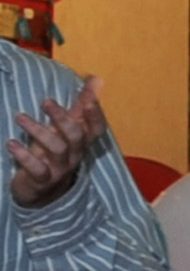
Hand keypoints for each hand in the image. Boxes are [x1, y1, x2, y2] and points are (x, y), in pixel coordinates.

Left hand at [8, 84, 108, 208]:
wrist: (42, 191)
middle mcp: (74, 155)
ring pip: (57, 149)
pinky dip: (24, 156)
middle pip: (76, 136)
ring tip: (20, 117)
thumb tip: (96, 79)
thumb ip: (81, 105)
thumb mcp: (67, 129)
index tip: (90, 98)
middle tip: (46, 101)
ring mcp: (60, 168)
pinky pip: (37, 168)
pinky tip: (12, 143)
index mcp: (82, 142)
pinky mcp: (42, 180)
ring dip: (39, 131)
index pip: (96, 128)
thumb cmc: (54, 153)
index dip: (95, 115)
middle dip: (63, 118)